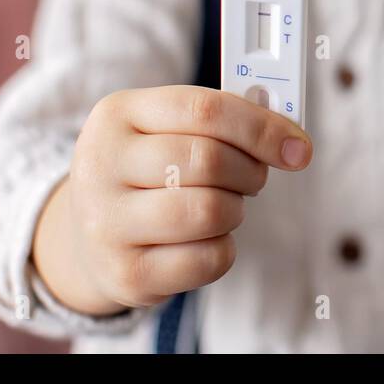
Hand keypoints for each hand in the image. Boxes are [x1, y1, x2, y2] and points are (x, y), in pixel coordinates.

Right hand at [33, 85, 311, 315]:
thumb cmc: (147, 170)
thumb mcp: (164, 127)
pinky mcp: (126, 274)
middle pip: (209, 160)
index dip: (262, 128)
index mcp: (117, 114)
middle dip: (249, 171)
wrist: (85, 235)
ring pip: (209, 211)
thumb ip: (222, 120)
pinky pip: (207, 260)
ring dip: (235, 210)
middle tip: (253, 178)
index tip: (298, 147)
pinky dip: (224, 249)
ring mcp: (107, 223)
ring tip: (223, 206)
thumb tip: (290, 139)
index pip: (205, 109)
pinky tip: (207, 239)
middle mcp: (101, 165)